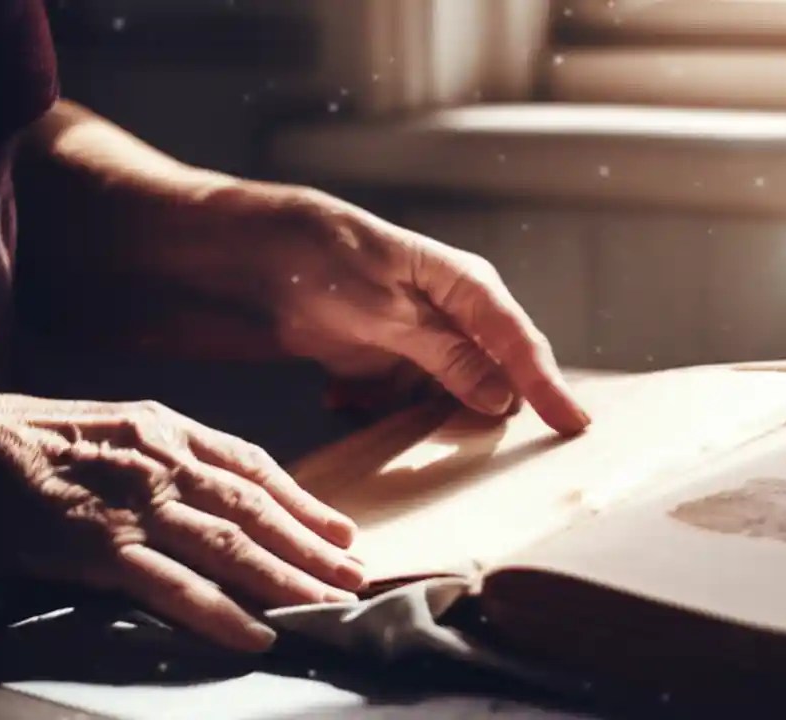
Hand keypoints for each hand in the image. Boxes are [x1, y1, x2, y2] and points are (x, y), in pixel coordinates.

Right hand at [0, 393, 363, 652]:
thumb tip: (215, 490)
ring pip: (231, 547)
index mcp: (171, 430)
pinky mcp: (101, 546)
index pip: (256, 469)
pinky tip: (257, 634)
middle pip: (257, 510)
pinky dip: (221, 613)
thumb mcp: (116, 427)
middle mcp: (166, 463)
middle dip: (313, 546)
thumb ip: (168, 454)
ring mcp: (137, 505)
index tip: (342, 530)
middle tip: (356, 574)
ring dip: (287, 579)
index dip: (305, 502)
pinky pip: (174, 586)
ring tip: (329, 603)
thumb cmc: (36, 438)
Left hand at [194, 183, 590, 433]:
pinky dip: (371, 410)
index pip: (518, 339)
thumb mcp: (380, 307)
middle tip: (507, 461)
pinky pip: (387, 398)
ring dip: (424, 418)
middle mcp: (434, 308)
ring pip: (438, 392)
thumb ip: (444, 353)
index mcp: (454, 281)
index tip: (575, 430)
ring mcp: (397, 333)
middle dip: (493, 412)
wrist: (210, 251)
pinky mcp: (360, 355)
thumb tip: (502, 400)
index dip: (548, 386)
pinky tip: (341, 401)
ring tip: (414, 440)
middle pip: (487, 369)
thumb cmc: (299, 257)